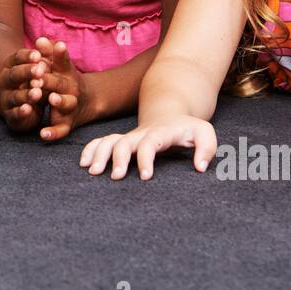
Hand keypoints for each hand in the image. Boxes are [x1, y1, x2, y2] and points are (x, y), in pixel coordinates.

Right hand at [0, 47, 50, 133]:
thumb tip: (45, 40)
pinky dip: (21, 112)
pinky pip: (14, 113)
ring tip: (37, 92)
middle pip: (14, 75)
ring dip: (26, 94)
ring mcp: (5, 98)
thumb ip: (44, 56)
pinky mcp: (10, 115)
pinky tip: (28, 109)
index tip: (38, 55)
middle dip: (27, 72)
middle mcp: (4, 81)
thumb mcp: (41, 68)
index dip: (27, 56)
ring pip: (15, 95)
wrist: (25, 106)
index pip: (17, 58)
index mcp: (10, 66)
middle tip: (40, 70)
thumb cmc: (34, 82)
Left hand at [30, 36, 90, 140]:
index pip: (62, 62)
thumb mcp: (59, 66)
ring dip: (59, 102)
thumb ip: (49, 53)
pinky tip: (42, 134)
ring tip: (52, 99)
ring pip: (66, 104)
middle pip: (61, 84)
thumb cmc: (65, 79)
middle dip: (50, 81)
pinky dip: (53, 133)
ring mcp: (69, 106)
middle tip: (39, 78)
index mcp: (67, 73)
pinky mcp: (66, 124)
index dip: (58, 55)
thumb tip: (40, 39)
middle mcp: (70, 89)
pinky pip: (61, 130)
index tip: (53, 48)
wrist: (88, 101)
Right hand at [79, 117, 217, 180]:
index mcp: (160, 133)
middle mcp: (141, 134)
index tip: (145, 177)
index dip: (146, 158)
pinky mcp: (121, 140)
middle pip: (124, 142)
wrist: (170, 112)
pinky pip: (101, 141)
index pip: (150, 143)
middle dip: (118, 158)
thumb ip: (207, 148)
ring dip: (99, 154)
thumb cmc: (188, 128)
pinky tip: (84, 163)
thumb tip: (199, 167)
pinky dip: (90, 149)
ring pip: (109, 141)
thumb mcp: (204, 133)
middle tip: (116, 177)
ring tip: (92, 172)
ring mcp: (129, 137)